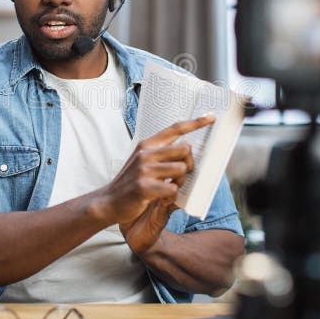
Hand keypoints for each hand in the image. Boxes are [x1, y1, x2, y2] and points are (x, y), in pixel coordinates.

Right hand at [96, 114, 214, 247]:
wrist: (109, 202)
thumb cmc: (130, 182)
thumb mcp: (143, 161)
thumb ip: (162, 151)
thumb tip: (187, 144)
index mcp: (147, 145)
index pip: (175, 128)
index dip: (195, 122)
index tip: (211, 117)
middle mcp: (145, 153)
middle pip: (184, 149)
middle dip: (189, 164)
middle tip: (182, 175)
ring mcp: (144, 169)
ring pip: (181, 169)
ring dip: (180, 182)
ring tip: (168, 187)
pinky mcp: (144, 186)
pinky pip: (173, 190)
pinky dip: (171, 196)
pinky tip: (161, 198)